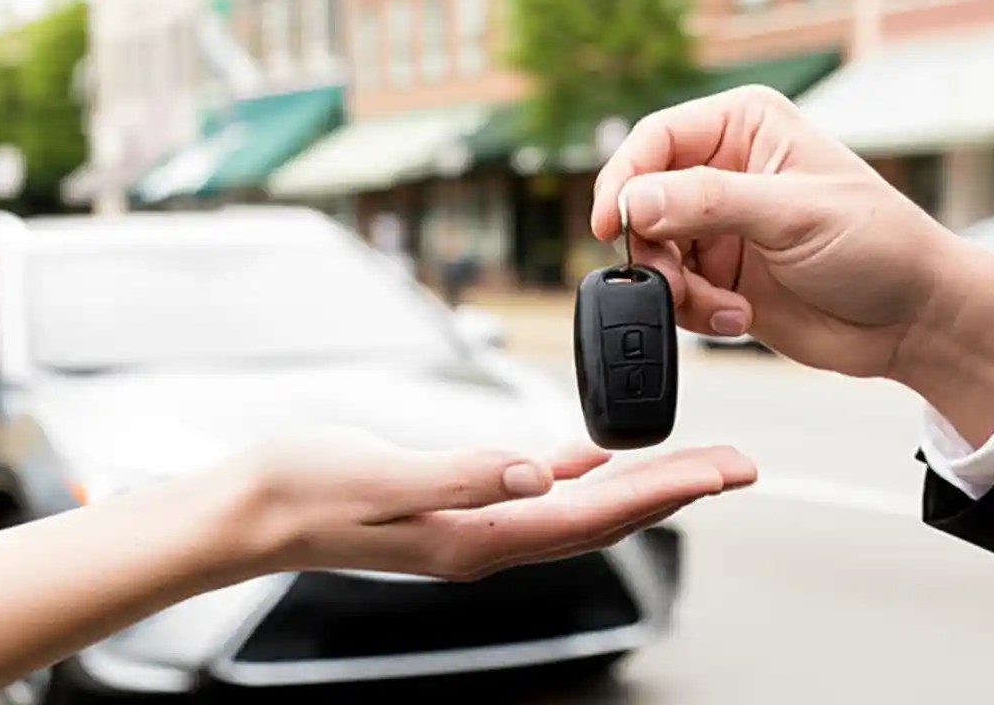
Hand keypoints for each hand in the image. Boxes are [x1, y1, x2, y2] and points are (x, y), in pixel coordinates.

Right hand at [234, 426, 755, 580]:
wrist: (256, 505)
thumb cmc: (307, 487)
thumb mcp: (380, 475)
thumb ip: (460, 475)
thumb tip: (540, 472)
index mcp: (476, 534)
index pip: (594, 517)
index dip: (665, 492)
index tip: (721, 469)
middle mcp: (486, 537)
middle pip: (605, 517)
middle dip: (676, 491)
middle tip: (737, 465)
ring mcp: (473, 524)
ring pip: (580, 507)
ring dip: (639, 485)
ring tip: (691, 463)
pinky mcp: (457, 502)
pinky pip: (538, 491)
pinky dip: (580, 474)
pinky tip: (593, 456)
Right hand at [590, 85, 993, 444]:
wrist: (912, 322)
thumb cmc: (879, 245)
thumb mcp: (794, 214)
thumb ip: (710, 202)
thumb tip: (636, 201)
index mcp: (744, 128)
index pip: (656, 139)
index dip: (625, 179)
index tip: (613, 222)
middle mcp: (723, 173)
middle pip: (642, 202)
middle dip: (652, 248)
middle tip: (674, 279)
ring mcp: (719, 229)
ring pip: (651, 255)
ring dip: (676, 288)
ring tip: (723, 304)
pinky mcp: (719, 278)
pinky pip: (672, 294)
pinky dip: (694, 312)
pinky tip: (738, 317)